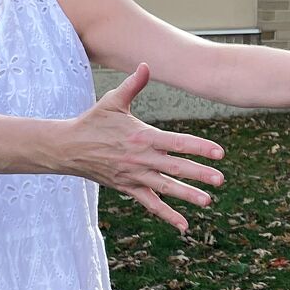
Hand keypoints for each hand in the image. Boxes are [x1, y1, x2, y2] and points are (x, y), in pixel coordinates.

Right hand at [67, 64, 224, 233]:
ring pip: (165, 188)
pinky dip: (167, 214)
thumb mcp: (112, 100)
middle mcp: (141, 158)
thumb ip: (133, 84)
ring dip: (187, 195)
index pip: (177, 142)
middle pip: (175, 167)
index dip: (199, 147)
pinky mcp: (128, 188)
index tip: (219, 152)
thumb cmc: (93, 121)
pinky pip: (150, 204)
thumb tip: (146, 64)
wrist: (68, 148)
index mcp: (142, 136)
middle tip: (221, 180)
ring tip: (208, 201)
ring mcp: (135, 176)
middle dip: (199, 174)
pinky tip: (184, 225)